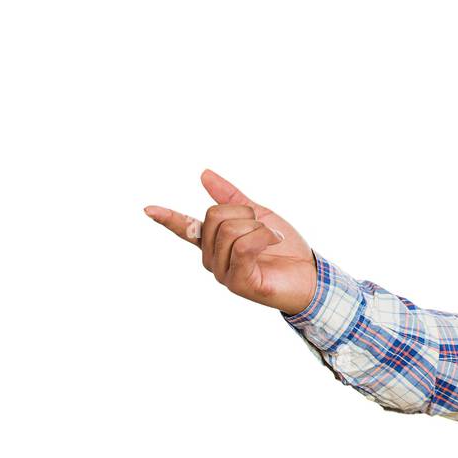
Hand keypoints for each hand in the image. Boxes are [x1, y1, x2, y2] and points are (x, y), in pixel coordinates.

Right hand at [145, 169, 316, 313]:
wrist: (310, 274)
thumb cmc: (285, 248)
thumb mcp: (258, 214)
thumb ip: (231, 197)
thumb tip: (204, 174)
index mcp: (216, 242)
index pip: (186, 228)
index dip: (168, 218)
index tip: (147, 209)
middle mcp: (213, 258)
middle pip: (215, 217)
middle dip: (246, 214)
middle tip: (265, 228)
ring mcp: (223, 273)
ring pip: (229, 230)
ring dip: (259, 227)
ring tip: (272, 239)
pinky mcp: (238, 283)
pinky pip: (243, 247)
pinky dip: (264, 237)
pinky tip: (274, 242)